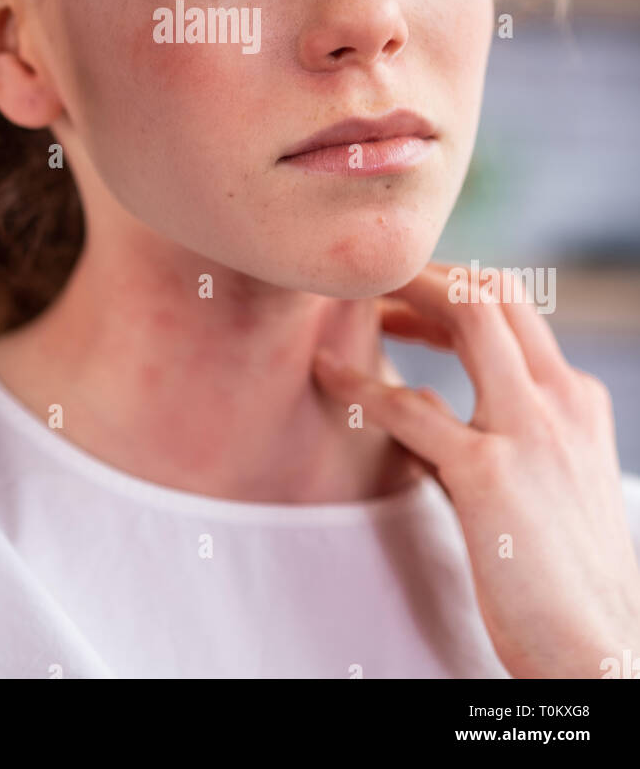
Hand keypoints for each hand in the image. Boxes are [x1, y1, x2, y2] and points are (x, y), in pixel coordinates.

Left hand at [312, 262, 639, 678]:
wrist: (596, 651)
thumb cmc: (560, 578)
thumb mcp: (540, 484)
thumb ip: (489, 437)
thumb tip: (424, 412)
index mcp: (576, 401)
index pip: (515, 310)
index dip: (452, 291)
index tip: (405, 306)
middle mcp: (560, 399)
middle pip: (494, 289)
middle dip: (427, 271)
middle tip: (370, 281)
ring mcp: (529, 428)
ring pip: (470, 310)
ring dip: (402, 292)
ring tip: (347, 296)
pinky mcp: (490, 471)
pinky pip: (411, 405)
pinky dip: (360, 383)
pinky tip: (327, 373)